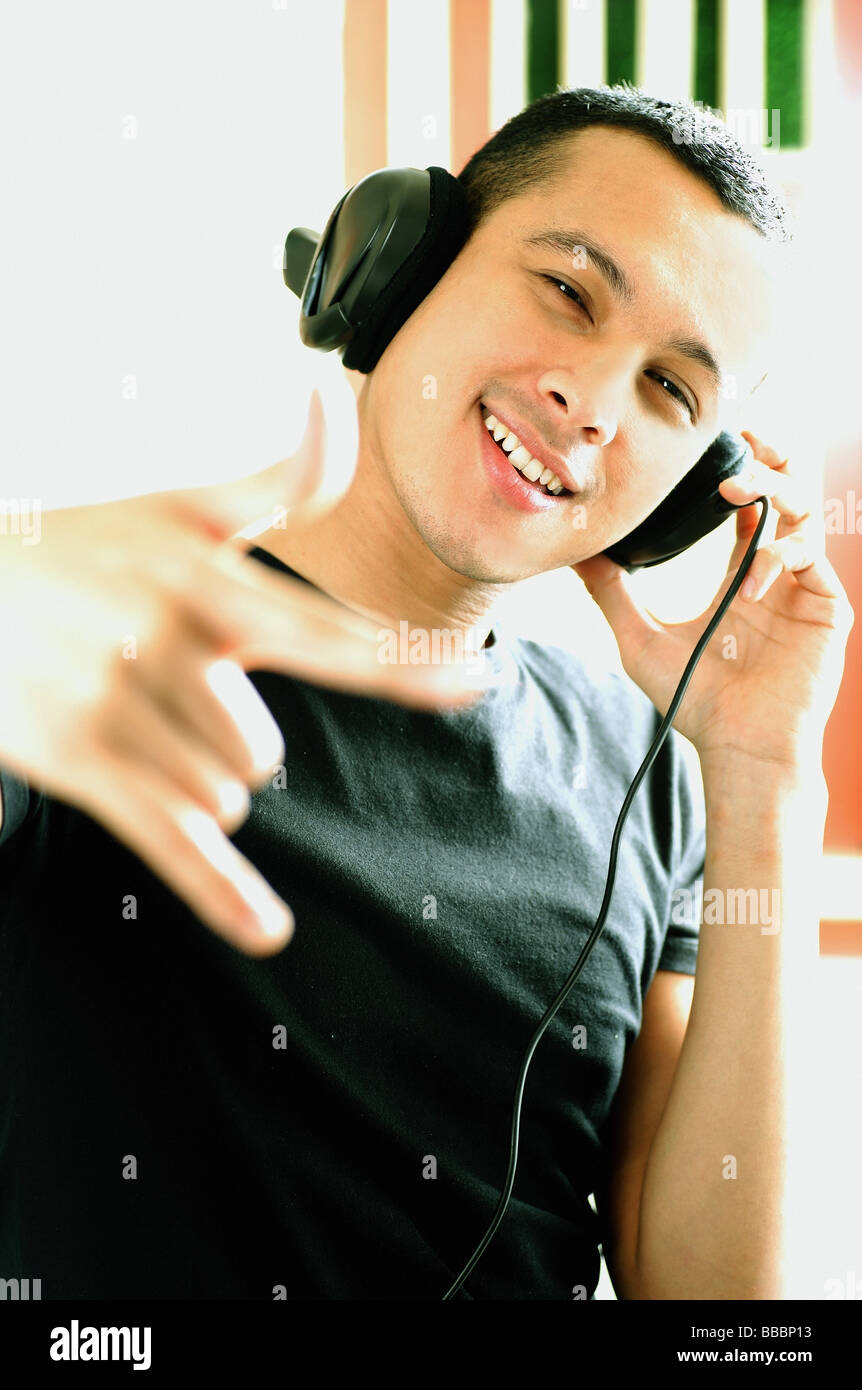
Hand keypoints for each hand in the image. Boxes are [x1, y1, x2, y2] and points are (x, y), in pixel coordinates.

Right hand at [0, 371, 486, 955]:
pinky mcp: (83, 764)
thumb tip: (330, 399)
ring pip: (221, 796)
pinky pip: (170, 842)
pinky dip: (221, 894)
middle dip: (228, 737)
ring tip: (125, 716)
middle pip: (263, 752)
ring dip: (191, 774)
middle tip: (156, 686)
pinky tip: (268, 932)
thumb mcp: (171, 509)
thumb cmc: (78, 548)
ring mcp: (126, 712)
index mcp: (210, 588)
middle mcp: (174, 650)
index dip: (410, 664)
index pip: (333, 638)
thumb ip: (270, 477)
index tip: (479, 678)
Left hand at [570, 430, 854, 773]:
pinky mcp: (827, 610)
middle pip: (788, 495)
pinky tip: (750, 577)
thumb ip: (610, 593)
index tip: (712, 445)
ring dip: (776, 491)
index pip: (750, 508)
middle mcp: (779, 577)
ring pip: (807, 514)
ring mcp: (805, 590)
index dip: (740, 469)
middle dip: (772, 459)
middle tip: (743, 439)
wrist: (736, 748)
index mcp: (743, 578)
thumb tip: (573, 554)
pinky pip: (814, 559)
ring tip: (737, 491)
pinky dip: (781, 555)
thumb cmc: (694, 700)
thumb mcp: (638, 638)